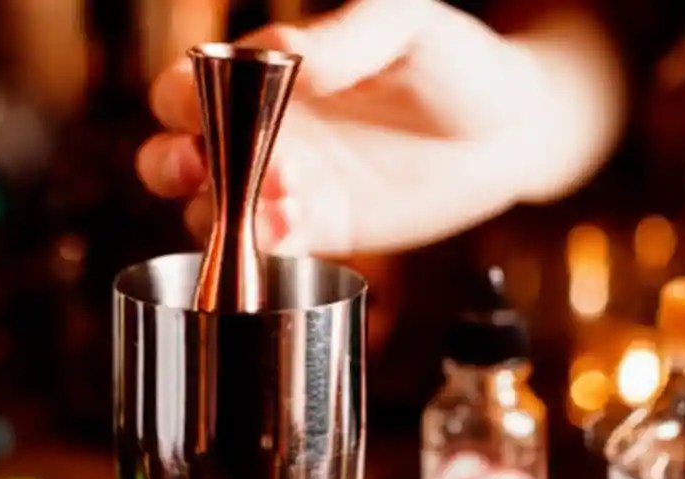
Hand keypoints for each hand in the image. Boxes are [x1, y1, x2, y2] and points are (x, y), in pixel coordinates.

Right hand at [136, 0, 622, 255]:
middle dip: (171, 163)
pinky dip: (270, 245)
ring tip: (275, 196)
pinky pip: (272, 249)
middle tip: (198, 165)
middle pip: (176, 155)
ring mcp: (288, 189)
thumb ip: (342, 37)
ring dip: (221, 213)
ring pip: (212, 214)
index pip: (190, 87)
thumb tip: (285, 55)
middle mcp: (263, 134)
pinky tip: (294, 227)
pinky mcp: (323, 233)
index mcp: (265, 76)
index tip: (198, 105)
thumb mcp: (402, 23)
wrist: (512, 128)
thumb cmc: (454, 59)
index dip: (180, 99)